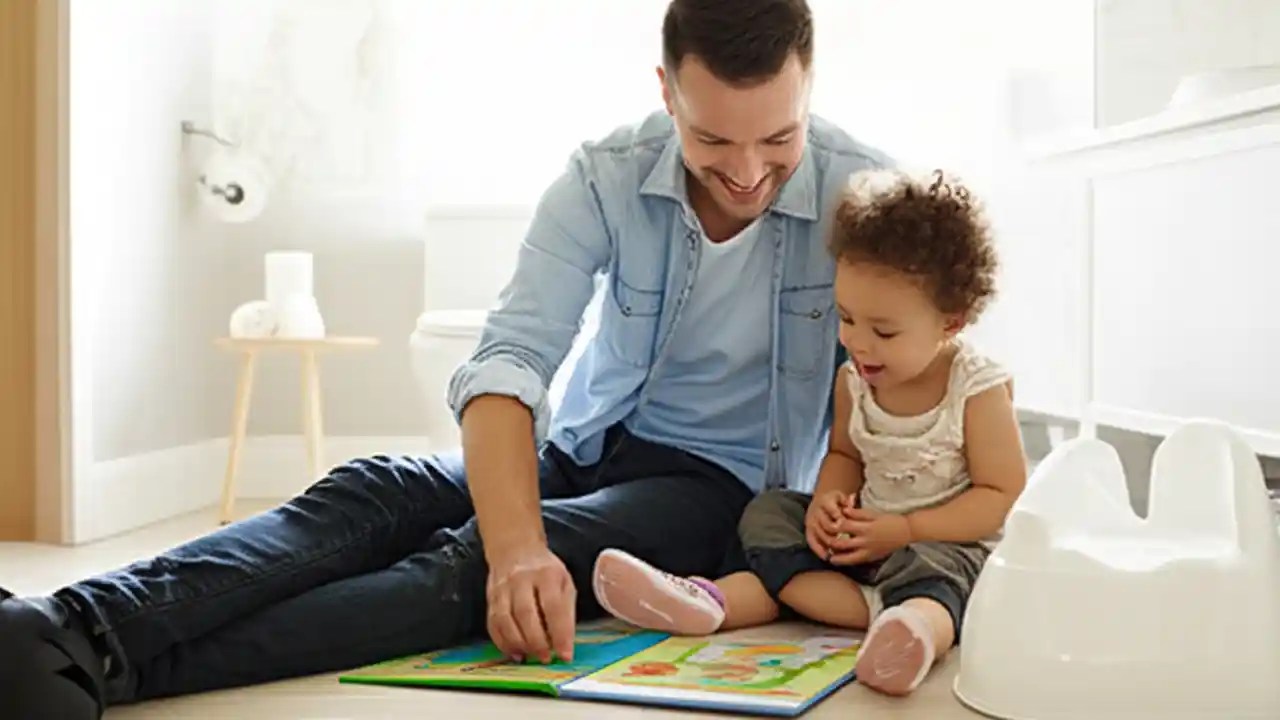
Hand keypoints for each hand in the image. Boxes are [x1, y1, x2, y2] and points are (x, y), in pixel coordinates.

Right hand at [485, 545, 576, 664]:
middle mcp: (521, 580)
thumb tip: (565, 644)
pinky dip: (503, 643)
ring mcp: (502, 589)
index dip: (560, 633)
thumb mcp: (564, 583)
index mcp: (546, 574)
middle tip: (546, 657)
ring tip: (531, 656)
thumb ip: (566, 611)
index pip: (553, 606)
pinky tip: (515, 652)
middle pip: (526, 614)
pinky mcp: (490, 599)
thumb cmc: (545, 571)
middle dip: (537, 642)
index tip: (565, 654)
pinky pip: (493, 624)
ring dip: (519, 644)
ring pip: (506, 621)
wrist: (515, 550)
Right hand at [804, 490, 850, 559]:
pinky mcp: (808, 530)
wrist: (820, 501)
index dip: (840, 518)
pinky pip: (811, 541)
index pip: (832, 510)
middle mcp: (816, 512)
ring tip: (839, 553)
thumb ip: (847, 501)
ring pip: (819, 535)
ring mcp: (810, 522)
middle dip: (836, 534)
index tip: (849, 526)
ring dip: (829, 544)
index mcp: (825, 501)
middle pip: (826, 524)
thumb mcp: (841, 497)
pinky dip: (818, 550)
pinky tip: (826, 557)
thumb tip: (851, 502)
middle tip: (847, 542)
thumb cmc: (835, 501)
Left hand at [828, 507, 912, 565]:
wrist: (906, 532)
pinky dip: (846, 561)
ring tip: (827, 555)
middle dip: (831, 543)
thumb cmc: (889, 520)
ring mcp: (869, 551)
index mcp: (866, 528)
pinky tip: (839, 560)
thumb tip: (842, 511)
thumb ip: (857, 514)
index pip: (844, 527)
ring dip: (836, 557)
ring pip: (848, 557)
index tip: (826, 523)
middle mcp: (866, 541)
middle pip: (843, 544)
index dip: (834, 525)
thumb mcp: (873, 514)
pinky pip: (856, 561)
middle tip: (822, 540)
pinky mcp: (872, 557)